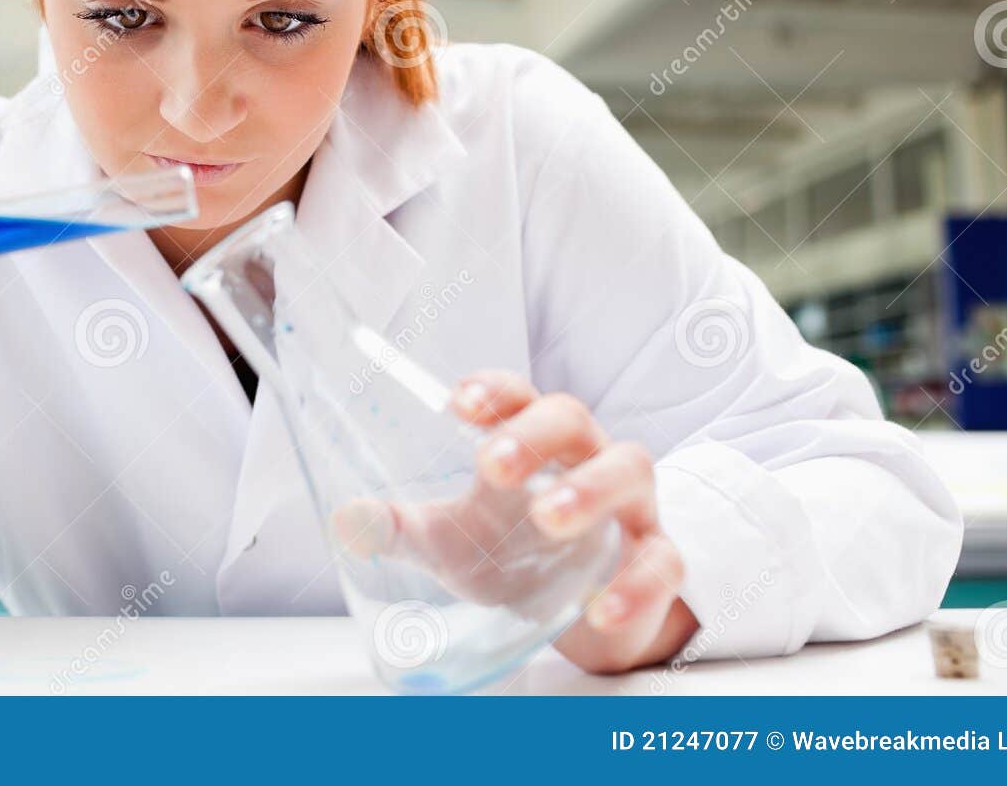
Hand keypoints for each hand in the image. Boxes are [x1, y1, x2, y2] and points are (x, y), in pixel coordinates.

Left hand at [332, 369, 698, 673]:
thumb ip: (401, 528)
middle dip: (533, 434)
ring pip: (627, 470)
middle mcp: (585, 459)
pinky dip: (632, 583)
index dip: (494, 391)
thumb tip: (346, 521)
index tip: (460, 402)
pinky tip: (598, 608)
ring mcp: (629, 507)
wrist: (582, 615)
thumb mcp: (450, 542)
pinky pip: (659, 562)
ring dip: (589, 488)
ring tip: (549, 516)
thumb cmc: (513, 555)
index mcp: (532, 444)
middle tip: (492, 463)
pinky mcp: (657, 560)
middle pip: (571, 419)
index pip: (516, 397)